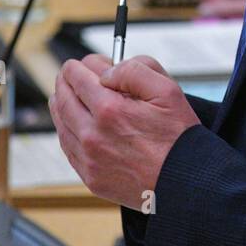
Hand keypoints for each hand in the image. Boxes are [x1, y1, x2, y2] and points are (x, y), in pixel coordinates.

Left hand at [49, 53, 199, 208]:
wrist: (185, 182)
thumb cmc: (178, 136)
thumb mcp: (166, 90)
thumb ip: (134, 70)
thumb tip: (106, 71)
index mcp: (109, 110)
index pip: (76, 77)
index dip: (79, 65)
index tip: (82, 63)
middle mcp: (92, 135)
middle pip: (62, 98)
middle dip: (65, 81)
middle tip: (70, 75)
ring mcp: (89, 159)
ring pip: (61, 123)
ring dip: (61, 104)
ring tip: (66, 95)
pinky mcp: (91, 177)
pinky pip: (68, 148)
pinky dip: (67, 130)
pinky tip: (74, 123)